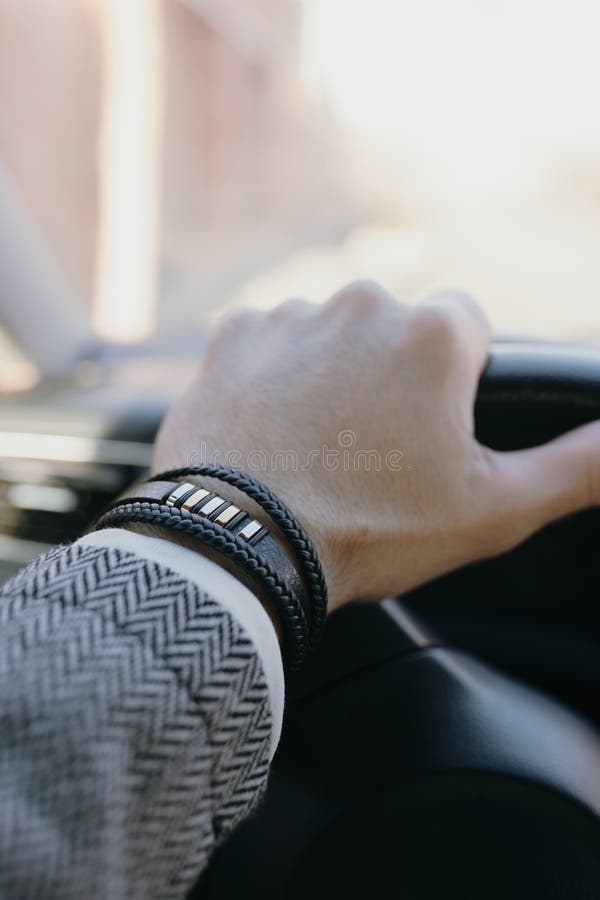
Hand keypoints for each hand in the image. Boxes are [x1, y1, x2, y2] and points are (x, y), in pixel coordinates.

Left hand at [154, 281, 599, 611]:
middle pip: (397, 332)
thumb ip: (578, 465)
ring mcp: (290, 315)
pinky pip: (270, 345)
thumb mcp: (495, 507)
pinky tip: (273, 432)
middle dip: (391, 378)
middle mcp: (361, 303)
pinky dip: (274, 378)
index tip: (428, 433)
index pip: (468, 328)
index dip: (455, 385)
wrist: (241, 549)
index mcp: (434, 333)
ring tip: (318, 447)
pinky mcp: (231, 336)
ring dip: (331, 376)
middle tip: (372, 451)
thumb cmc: (371, 529)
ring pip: (332, 336)